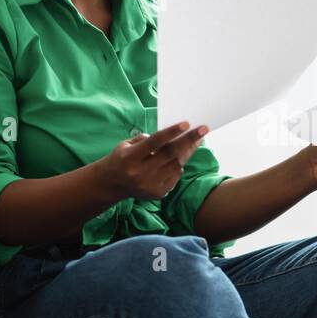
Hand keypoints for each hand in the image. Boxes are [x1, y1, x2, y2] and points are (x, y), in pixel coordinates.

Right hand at [93, 121, 208, 199]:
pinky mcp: (158, 194)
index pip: (154, 143)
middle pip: (170, 154)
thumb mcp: (127, 144)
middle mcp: (140, 173)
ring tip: (194, 141)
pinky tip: (177, 159)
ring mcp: (150, 185)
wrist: (112, 184)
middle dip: (189, 140)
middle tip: (204, 129)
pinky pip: (176, 176)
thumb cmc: (122, 158)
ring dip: (187, 152)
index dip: (171, 133)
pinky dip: (178, 165)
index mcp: (130, 158)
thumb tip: (173, 135)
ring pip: (177, 165)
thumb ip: (148, 139)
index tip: (186, 123)